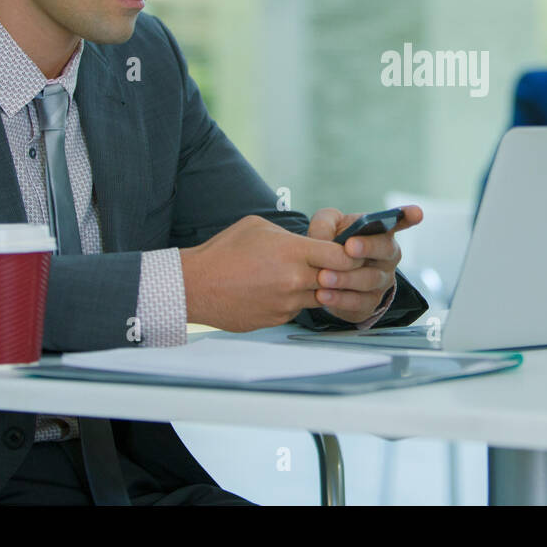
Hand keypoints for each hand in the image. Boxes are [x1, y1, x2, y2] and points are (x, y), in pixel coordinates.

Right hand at [178, 215, 365, 331]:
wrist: (196, 286)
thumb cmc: (225, 251)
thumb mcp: (259, 228)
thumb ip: (291, 236)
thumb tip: (309, 243)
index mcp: (294, 253)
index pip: (342, 257)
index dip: (351, 254)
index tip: (349, 252)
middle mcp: (295, 281)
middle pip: (337, 280)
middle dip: (339, 274)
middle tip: (336, 267)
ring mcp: (287, 303)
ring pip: (319, 297)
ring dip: (318, 289)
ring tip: (302, 277)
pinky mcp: (277, 319)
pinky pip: (297, 309)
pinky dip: (295, 300)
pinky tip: (278, 290)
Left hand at [306, 205, 422, 322]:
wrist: (327, 278)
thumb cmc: (333, 244)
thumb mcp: (326, 226)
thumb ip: (324, 225)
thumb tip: (323, 238)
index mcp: (380, 232)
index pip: (400, 221)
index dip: (408, 217)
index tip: (416, 213)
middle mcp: (387, 256)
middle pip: (386, 250)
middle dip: (368, 247)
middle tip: (349, 247)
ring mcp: (382, 281)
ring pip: (370, 279)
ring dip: (346, 278)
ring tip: (324, 277)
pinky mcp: (370, 303)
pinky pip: (358, 302)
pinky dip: (339, 299)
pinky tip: (323, 295)